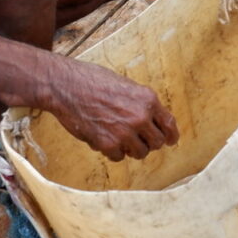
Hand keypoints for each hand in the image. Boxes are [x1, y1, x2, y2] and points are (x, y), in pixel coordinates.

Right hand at [46, 58, 179, 160]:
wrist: (66, 86)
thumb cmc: (92, 81)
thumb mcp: (125, 85)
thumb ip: (140, 103)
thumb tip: (150, 120)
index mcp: (147, 99)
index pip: (169, 124)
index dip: (171, 135)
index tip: (170, 141)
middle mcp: (140, 116)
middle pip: (157, 143)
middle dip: (149, 143)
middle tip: (139, 140)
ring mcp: (125, 132)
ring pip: (140, 153)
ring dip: (131, 149)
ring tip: (119, 139)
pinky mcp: (108, 144)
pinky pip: (118, 157)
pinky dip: (112, 151)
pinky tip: (103, 139)